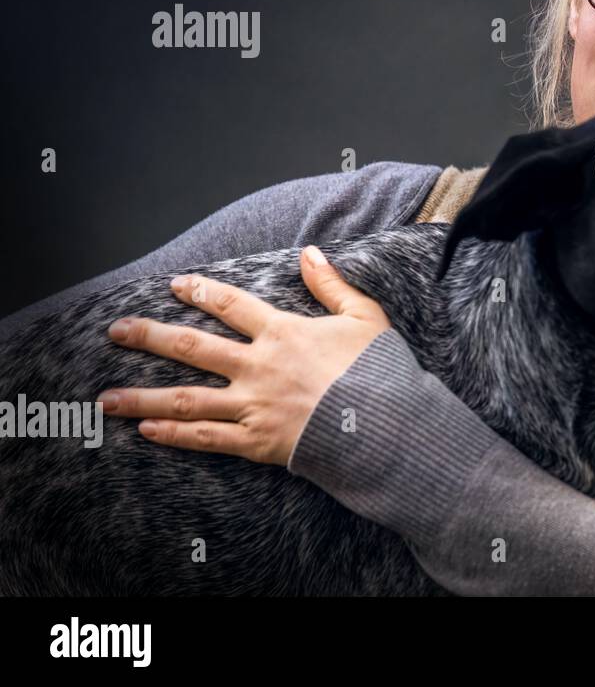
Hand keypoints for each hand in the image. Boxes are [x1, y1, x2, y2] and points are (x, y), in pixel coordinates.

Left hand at [97, 245, 390, 465]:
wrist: (387, 425)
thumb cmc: (380, 370)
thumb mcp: (365, 316)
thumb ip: (332, 284)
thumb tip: (310, 252)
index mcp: (284, 333)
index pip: (232, 305)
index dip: (202, 292)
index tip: (175, 285)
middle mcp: (259, 367)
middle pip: (193, 348)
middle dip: (150, 337)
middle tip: (118, 331)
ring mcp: (254, 406)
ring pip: (188, 399)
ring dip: (143, 396)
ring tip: (107, 396)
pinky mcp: (257, 441)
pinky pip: (207, 438)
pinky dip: (175, 434)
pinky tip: (147, 429)